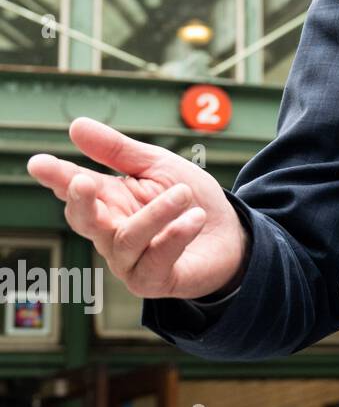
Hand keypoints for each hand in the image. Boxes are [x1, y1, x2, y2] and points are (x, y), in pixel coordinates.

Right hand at [27, 117, 246, 299]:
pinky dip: (175, 237)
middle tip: (82, 180)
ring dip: (155, 214)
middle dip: (80, 201)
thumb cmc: (191, 201)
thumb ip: (118, 151)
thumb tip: (75, 125)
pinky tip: (195, 220)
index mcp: (109, 201)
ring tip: (183, 194)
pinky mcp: (153, 281)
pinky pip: (155, 260)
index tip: (37, 163)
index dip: (57, 177)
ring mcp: (129, 261)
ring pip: (125, 239)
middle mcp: (112, 232)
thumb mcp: (158, 167)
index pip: (76, 189)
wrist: (232, 234)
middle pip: (85, 221)